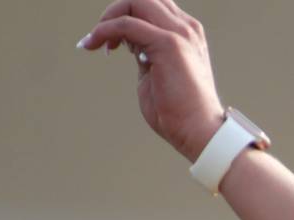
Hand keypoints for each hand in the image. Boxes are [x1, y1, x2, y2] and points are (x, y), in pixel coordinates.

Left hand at [76, 0, 224, 162]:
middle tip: (103, 40)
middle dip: (116, 11)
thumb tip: (127, 43)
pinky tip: (94, 45)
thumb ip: (145, 53)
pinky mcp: (167, 44)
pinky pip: (126, 23)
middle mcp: (186, 28)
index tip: (114, 43)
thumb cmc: (179, 112)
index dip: (128, 16)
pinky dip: (104, 30)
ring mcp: (179, 34)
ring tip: (98, 42)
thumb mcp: (157, 72)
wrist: (199, 132)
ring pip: (136, 2)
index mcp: (187, 33)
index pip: (153, 5)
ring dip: (109, 18)